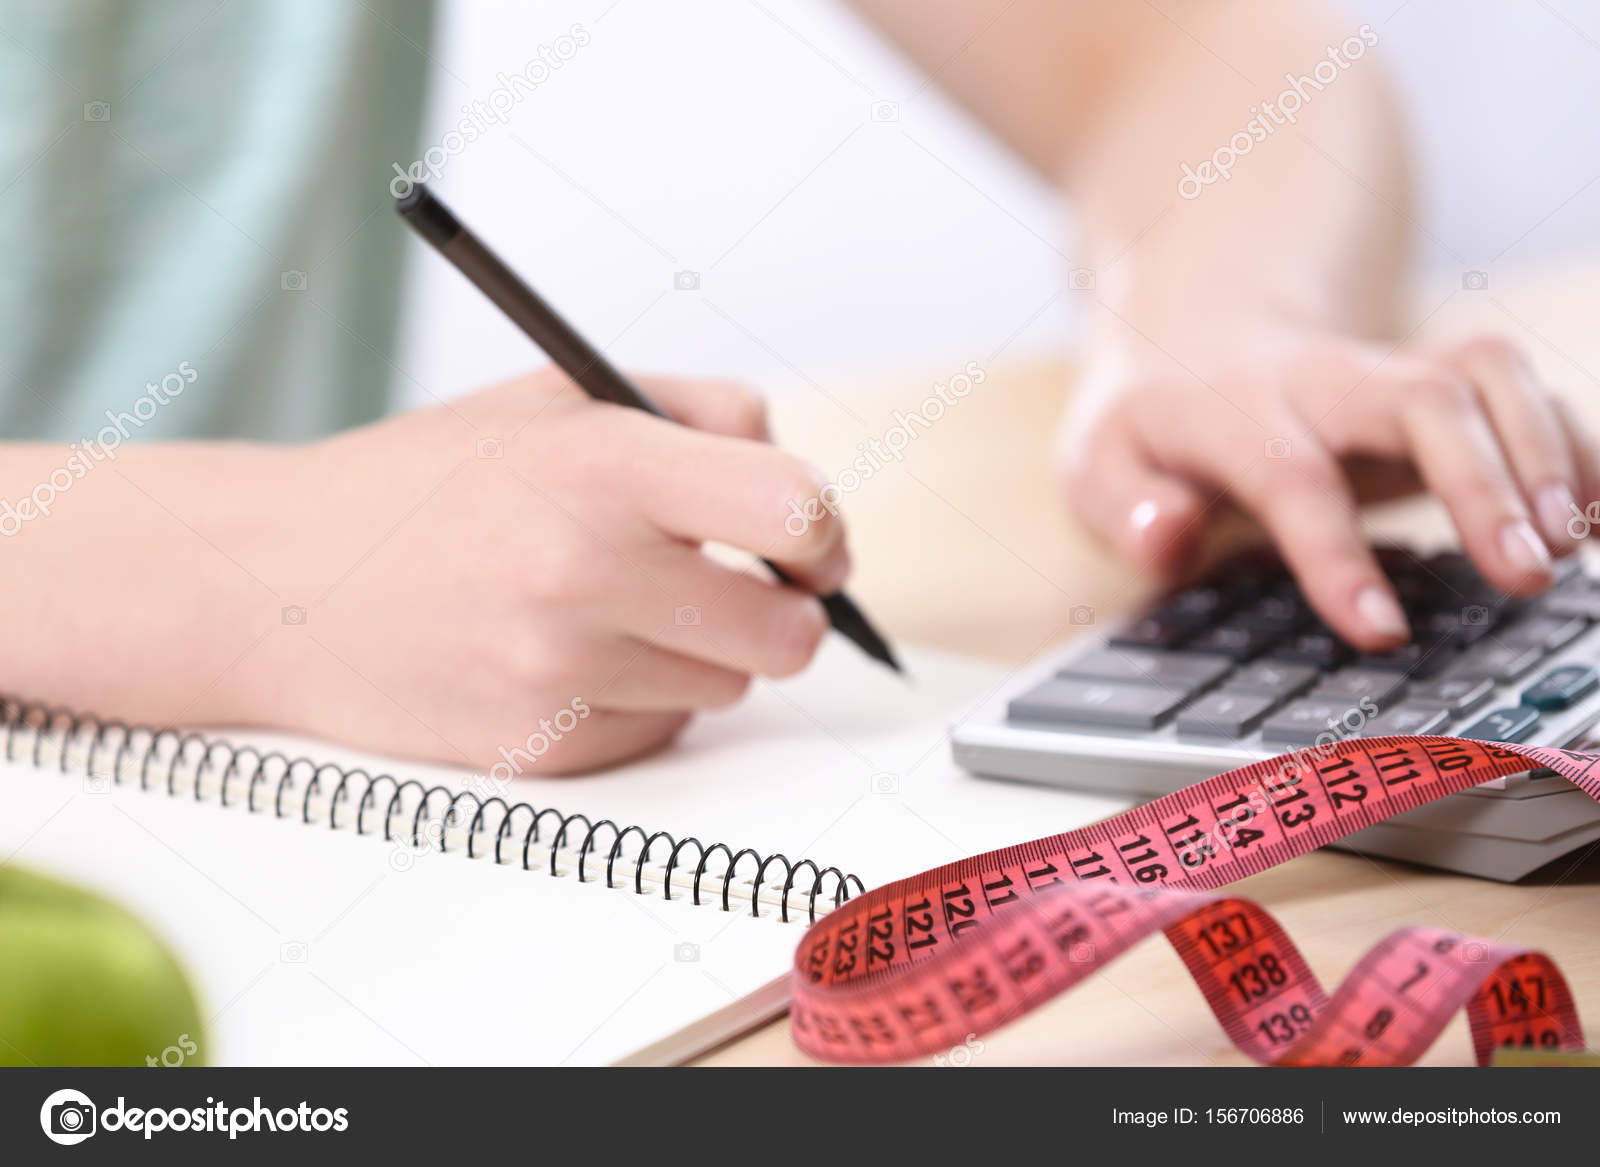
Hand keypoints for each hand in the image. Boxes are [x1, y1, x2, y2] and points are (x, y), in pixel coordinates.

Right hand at [244, 369, 847, 772]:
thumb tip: (803, 495)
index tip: (809, 546)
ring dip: (702, 654)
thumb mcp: (556, 399)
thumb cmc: (427, 484)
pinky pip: (660, 732)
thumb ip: (697, 414)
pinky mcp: (539, 749)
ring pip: (726, 688)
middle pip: (785, 632)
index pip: (794, 509)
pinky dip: (641, 700)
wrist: (280, 582)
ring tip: (617, 610)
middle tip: (743, 589)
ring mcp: (559, 672)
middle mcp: (583, 572)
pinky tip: (569, 658)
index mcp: (602, 464)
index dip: (823, 534)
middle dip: (783, 613)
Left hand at [1057, 319, 1599, 650]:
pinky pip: (1518, 385)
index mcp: (1228, 410)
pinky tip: (1588, 514)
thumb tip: (1167, 537)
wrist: (1197, 332)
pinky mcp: (1437, 374)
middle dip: (1484, 482)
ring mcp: (1386, 367)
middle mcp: (1320, 379)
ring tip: (1572, 546)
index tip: (1379, 630)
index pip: (1291, 476)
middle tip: (1528, 574)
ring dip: (1544, 453)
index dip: (1335, 554)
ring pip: (1484, 376)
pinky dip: (1567, 442)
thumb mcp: (1097, 464)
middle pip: (1420, 400)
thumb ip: (1123, 506)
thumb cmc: (1154, 423)